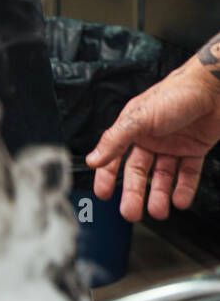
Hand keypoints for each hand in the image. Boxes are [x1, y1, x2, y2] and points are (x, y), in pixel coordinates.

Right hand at [86, 59, 219, 221]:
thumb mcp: (139, 118)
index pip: (116, 155)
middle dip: (135, 193)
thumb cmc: (175, 94)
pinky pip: (187, 174)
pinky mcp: (194, 149)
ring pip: (162, 176)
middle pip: (139, 171)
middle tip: (131, 212)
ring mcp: (173, 144)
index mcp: (134, 127)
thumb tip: (93, 159)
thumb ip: (115, 140)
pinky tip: (180, 200)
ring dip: (159, 195)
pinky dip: (183, 189)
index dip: (107, 174)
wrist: (213, 89)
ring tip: (159, 211)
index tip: (103, 194)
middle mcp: (152, 137)